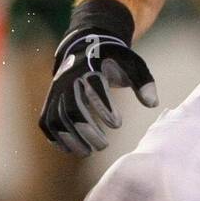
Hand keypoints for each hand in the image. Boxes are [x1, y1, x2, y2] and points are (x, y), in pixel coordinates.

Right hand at [39, 28, 157, 156]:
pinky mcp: (51, 101)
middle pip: (71, 109)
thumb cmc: (113, 60)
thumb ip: (143, 83)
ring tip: (88, 153)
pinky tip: (71, 150)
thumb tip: (152, 104)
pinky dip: (56, 137)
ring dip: (71, 138)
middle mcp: (69, 80)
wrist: (85, 47)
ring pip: (56, 118)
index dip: (104, 107)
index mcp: (90, 68)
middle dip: (86, 130)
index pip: (94, 89)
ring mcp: (57, 91)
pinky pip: (46, 122)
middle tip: (103, 146)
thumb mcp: (132, 65)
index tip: (118, 124)